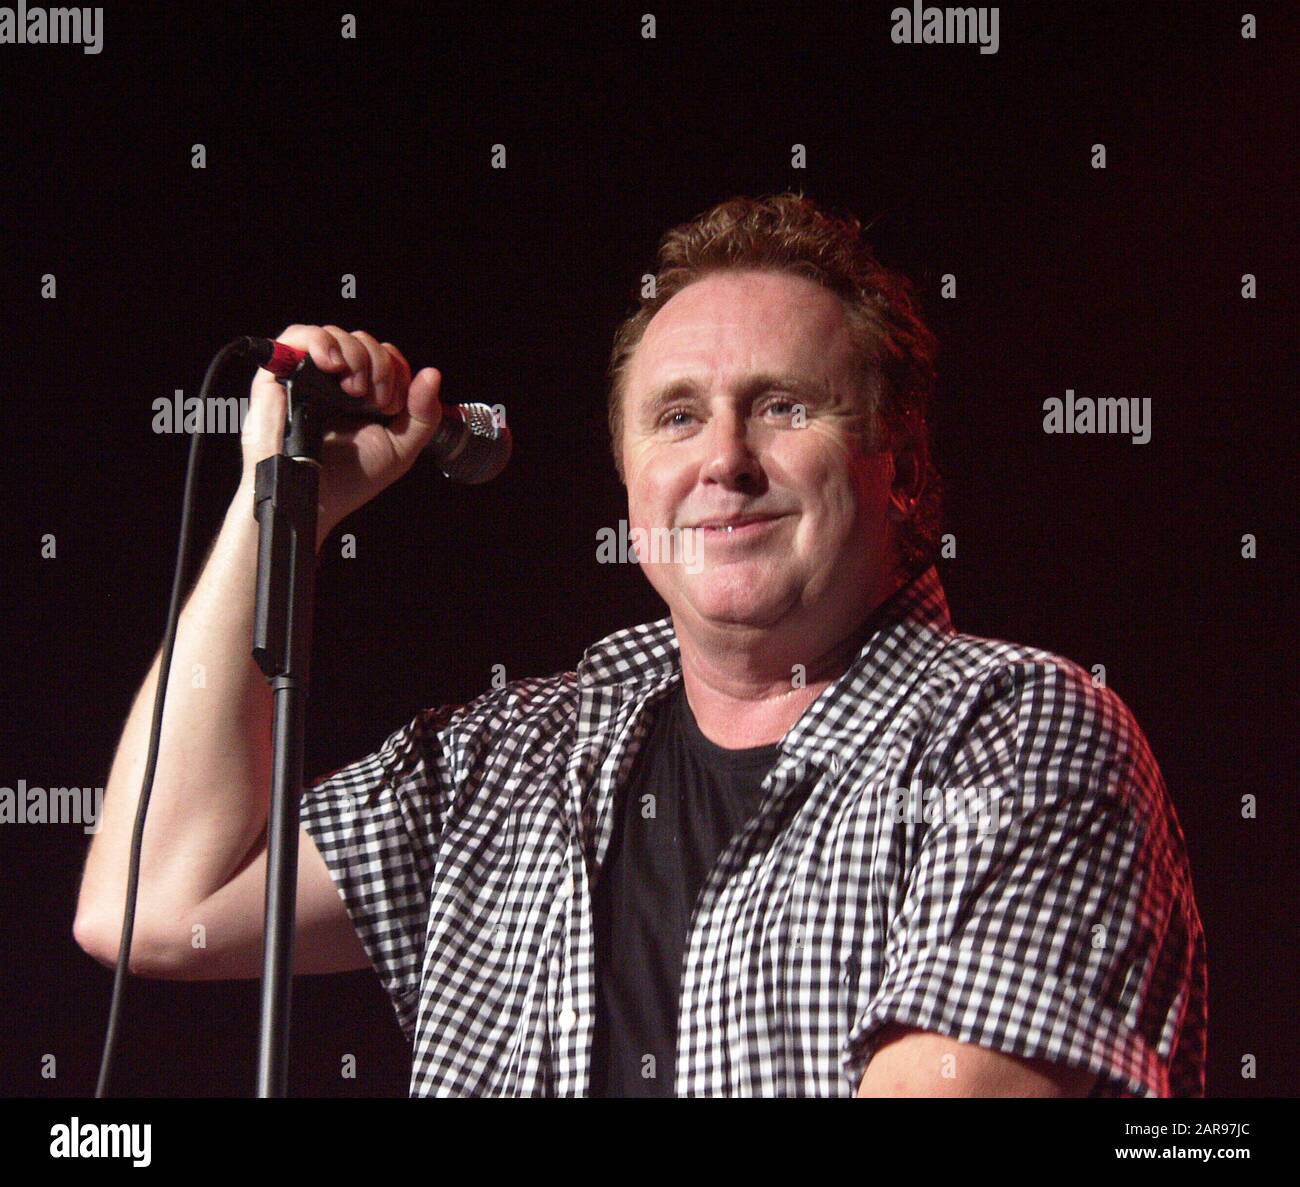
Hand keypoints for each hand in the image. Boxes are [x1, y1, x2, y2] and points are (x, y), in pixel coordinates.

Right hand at [239, 324, 442, 538]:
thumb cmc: (350, 479)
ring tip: (354, 388)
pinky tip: (333, 363)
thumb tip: (432, 374)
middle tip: (375, 401)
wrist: (313, 498)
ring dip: (355, 354)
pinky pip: (297, 336)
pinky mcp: (278, 375)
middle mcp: (335, 382)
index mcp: (363, 394)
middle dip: (379, 364)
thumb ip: (423, 414)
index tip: (392, 405)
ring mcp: (307, 376)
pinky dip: (319, 341)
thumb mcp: (400, 447)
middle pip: (362, 341)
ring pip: (335, 334)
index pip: (385, 355)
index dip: (395, 370)